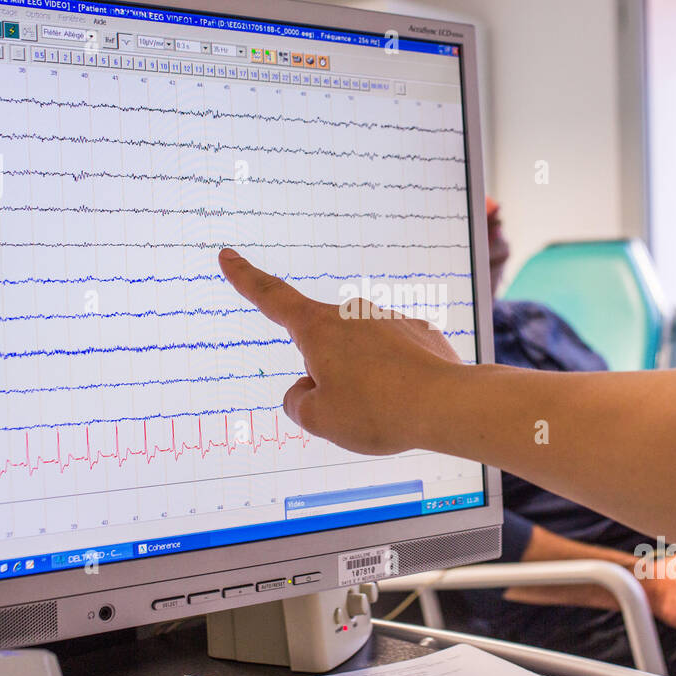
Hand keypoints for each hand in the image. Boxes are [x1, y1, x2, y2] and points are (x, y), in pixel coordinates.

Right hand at [218, 248, 463, 454]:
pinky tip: (410, 398)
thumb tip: (306, 389)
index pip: (271, 299)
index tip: (228, 256)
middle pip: (321, 348)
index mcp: (318, 329)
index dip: (244, 279)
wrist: (447, 405)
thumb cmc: (379, 411)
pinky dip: (394, 379)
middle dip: (326, 377)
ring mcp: (388, 320)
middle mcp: (352, 314)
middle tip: (351, 408)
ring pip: (358, 356)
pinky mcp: (418, 333)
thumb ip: (297, 403)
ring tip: (385, 407)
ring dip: (363, 380)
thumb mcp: (319, 419)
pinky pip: (393, 359)